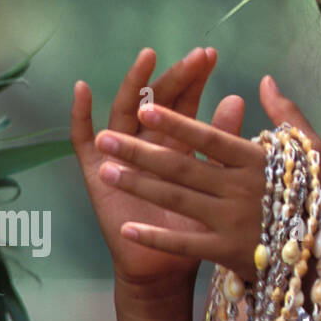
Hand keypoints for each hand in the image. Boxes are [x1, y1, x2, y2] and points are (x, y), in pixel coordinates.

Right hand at [72, 47, 242, 287]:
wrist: (168, 265)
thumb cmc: (197, 222)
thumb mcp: (214, 180)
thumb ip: (224, 140)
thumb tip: (239, 98)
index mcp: (177, 141)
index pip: (186, 102)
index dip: (196, 79)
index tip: (210, 55)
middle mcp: (149, 141)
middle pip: (159, 101)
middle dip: (176, 77)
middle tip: (194, 56)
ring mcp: (120, 154)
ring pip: (126, 111)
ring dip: (135, 84)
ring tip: (147, 58)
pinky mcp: (97, 172)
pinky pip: (83, 141)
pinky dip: (81, 116)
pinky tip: (84, 89)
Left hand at [88, 75, 320, 282]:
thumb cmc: (317, 196)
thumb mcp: (312, 148)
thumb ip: (287, 113)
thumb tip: (264, 81)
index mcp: (259, 161)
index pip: (211, 138)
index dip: (177, 123)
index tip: (144, 109)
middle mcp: (241, 189)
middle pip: (183, 167)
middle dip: (140, 152)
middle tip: (105, 139)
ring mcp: (231, 222)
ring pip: (177, 199)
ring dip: (139, 185)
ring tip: (104, 172)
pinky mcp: (226, 252)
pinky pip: (184, 243)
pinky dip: (156, 236)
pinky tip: (127, 227)